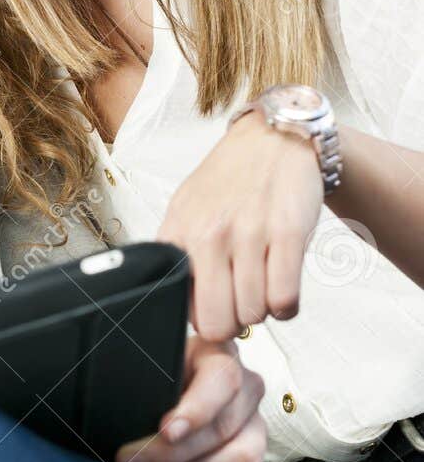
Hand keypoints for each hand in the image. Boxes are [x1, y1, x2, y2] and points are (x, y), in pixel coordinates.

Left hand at [113, 334, 266, 461]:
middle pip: (223, 428)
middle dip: (171, 454)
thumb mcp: (143, 376)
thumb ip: (140, 386)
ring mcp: (256, 431)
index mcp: (218, 356)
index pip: (223, 379)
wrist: (160, 412)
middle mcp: (246, 391)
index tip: (166, 431)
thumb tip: (120, 415)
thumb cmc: (148, 391)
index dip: (197, 409)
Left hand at [156, 113, 323, 340]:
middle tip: (240, 305)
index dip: (202, 316)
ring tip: (262, 287)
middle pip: (218, 323)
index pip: (181, 307)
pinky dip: (286, 307)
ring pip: (254, 314)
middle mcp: (211, 233)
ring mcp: (250, 233)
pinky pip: (285, 299)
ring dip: (262, 311)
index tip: (214, 306)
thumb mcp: (185, 208)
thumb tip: (173, 299)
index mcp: (181, 230)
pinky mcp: (288, 232)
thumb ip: (177, 252)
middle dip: (232, 324)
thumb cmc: (231, 178)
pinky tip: (282, 290)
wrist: (275, 137)